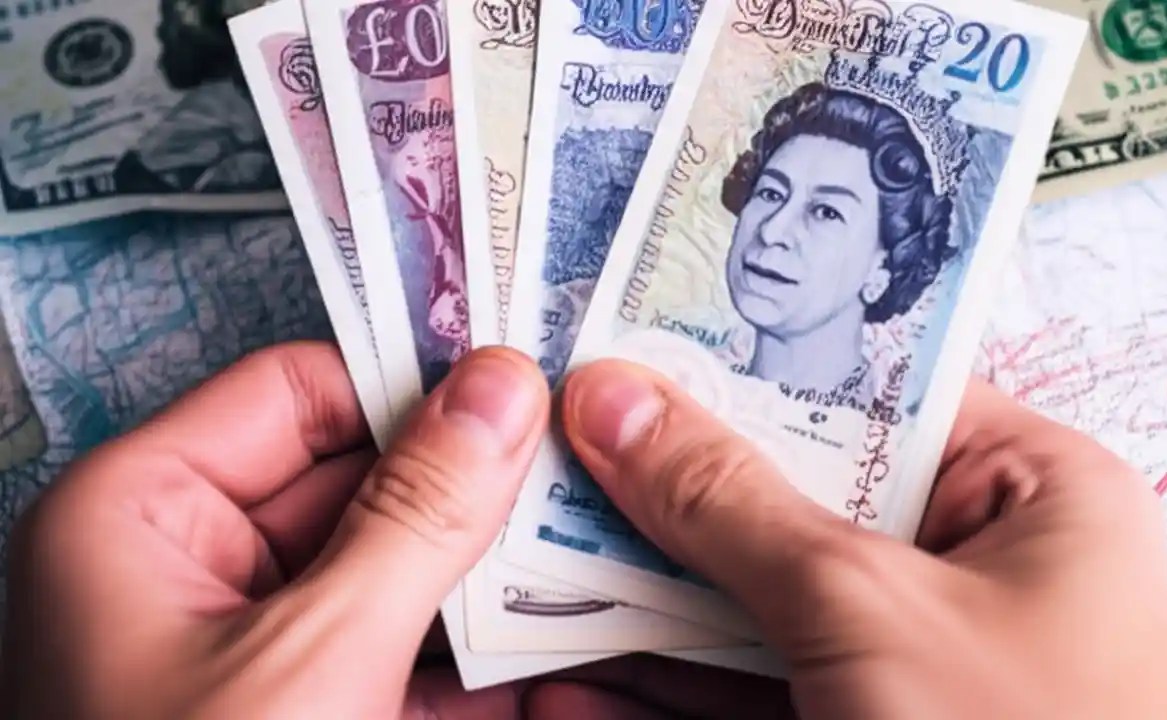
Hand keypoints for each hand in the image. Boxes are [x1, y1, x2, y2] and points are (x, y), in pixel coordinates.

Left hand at [0, 342, 550, 717]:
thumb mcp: (316, 656)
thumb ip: (416, 515)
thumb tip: (499, 388)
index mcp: (141, 515)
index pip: (297, 392)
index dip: (412, 380)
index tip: (528, 385)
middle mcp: (192, 564)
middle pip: (359, 476)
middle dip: (475, 482)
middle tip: (589, 463)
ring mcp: (258, 643)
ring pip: (398, 563)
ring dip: (494, 565)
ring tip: (602, 535)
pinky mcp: (311, 705)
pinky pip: (406, 644)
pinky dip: (481, 646)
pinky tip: (573, 633)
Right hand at [560, 360, 1166, 718]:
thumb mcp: (864, 609)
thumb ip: (729, 503)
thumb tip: (617, 400)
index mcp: (1033, 493)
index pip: (868, 392)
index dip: (744, 367)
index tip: (627, 349)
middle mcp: (981, 567)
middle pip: (799, 499)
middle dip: (669, 496)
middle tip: (555, 460)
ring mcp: (921, 661)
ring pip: (761, 605)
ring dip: (645, 602)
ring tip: (529, 566)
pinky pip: (758, 693)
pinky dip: (670, 694)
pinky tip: (572, 689)